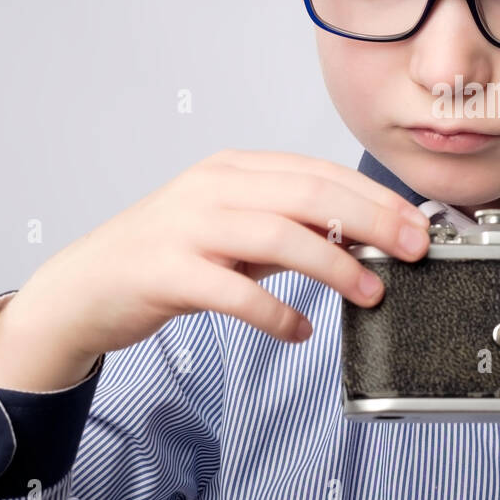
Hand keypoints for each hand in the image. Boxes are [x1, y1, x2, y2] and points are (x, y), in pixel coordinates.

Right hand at [0, 150, 429, 390]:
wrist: (84, 287)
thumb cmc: (167, 256)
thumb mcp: (232, 228)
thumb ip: (288, 228)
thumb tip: (361, 239)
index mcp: (235, 169)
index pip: (319, 172)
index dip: (374, 197)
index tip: (415, 223)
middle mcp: (213, 188)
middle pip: (309, 195)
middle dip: (371, 221)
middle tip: (413, 250)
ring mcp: (187, 226)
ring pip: (278, 235)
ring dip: (334, 265)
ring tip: (370, 291)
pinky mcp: (167, 271)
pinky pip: (234, 291)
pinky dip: (275, 313)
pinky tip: (299, 330)